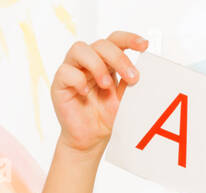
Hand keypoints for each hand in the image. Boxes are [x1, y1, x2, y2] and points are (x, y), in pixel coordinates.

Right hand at [51, 32, 147, 152]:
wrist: (91, 140)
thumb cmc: (105, 118)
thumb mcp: (124, 100)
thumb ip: (130, 84)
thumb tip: (145, 70)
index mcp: (106, 62)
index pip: (115, 41)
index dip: (129, 39)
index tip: (144, 45)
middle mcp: (88, 62)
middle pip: (100, 44)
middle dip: (118, 58)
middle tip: (132, 77)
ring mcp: (73, 70)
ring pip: (80, 49)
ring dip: (97, 65)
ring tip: (107, 85)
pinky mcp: (60, 84)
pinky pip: (65, 71)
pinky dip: (77, 80)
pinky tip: (85, 93)